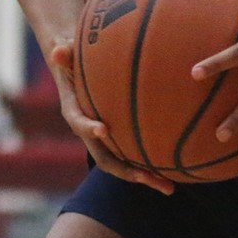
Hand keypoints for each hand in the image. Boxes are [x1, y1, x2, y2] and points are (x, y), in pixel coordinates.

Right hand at [47, 44, 174, 194]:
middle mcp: (89, 132)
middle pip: (106, 159)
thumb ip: (65, 54)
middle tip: (148, 178)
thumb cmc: (74, 58)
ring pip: (124, 164)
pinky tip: (179, 168)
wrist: (74, 69)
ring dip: (145, 176)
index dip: (89, 128)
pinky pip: (136, 153)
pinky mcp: (120, 138)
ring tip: (170, 187)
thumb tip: (58, 49)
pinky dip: (154, 162)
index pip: (79, 124)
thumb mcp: (68, 53)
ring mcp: (106, 139)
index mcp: (74, 113)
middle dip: (127, 171)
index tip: (104, 129)